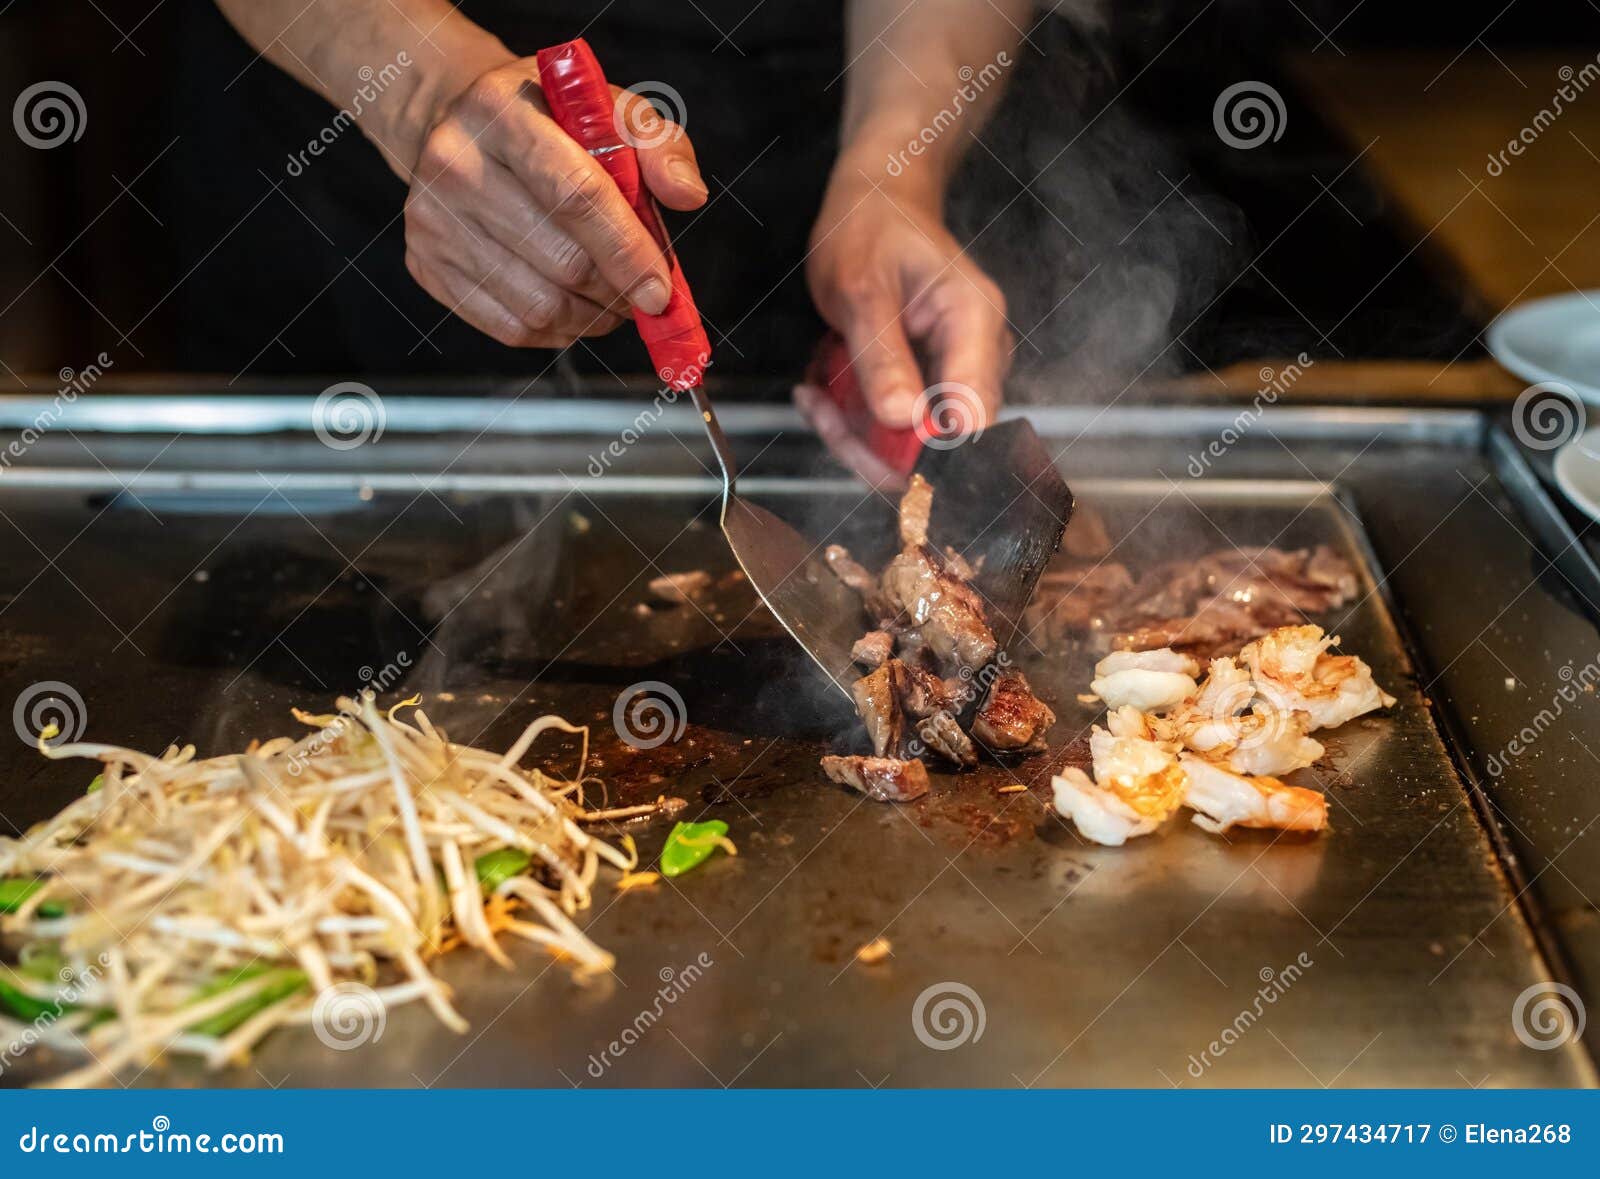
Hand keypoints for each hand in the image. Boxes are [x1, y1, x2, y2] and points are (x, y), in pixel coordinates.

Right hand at [404, 57, 707, 347]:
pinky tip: (572, 306)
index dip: (627, 252)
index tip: (660, 291)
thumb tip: (687, 195)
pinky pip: (510, 328)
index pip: (575, 197)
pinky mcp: (426, 265)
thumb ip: (658, 145)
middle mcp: (455, 165)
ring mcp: (433, 221)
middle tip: (642, 291)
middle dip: (617, 290)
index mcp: (502, 113)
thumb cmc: (546, 120)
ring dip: (592, 317)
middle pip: (562, 262)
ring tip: (610, 297)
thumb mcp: (607, 108)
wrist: (459, 122)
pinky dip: (557, 331)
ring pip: (539, 306)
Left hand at [805, 174, 1010, 430]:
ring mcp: (951, 373)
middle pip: (941, 443)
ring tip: (815, 391)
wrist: (873, 203)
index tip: (872, 447)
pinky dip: (850, 417)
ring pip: (910, 443)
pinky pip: (891, 426)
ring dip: (853, 431)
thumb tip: (901, 418)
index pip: (975, 417)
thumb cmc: (871, 229)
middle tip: (821, 409)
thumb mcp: (863, 287)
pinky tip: (822, 388)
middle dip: (873, 444)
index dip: (928, 452)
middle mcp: (975, 357)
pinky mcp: (924, 384)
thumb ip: (882, 355)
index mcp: (974, 325)